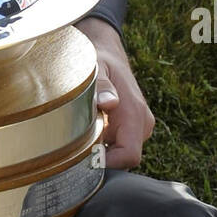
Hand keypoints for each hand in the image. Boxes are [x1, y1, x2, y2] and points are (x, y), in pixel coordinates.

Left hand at [75, 18, 155, 168]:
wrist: (108, 54)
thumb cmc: (100, 61)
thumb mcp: (96, 68)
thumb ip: (101, 85)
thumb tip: (109, 103)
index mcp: (134, 113)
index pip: (129, 155)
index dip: (107, 162)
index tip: (84, 158)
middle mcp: (141, 124)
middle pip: (123, 159)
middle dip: (101, 157)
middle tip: (75, 146)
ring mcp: (138, 127)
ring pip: (119, 153)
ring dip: (101, 149)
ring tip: (80, 133)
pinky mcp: (132, 128)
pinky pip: (118, 145)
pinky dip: (103, 143)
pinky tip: (88, 129)